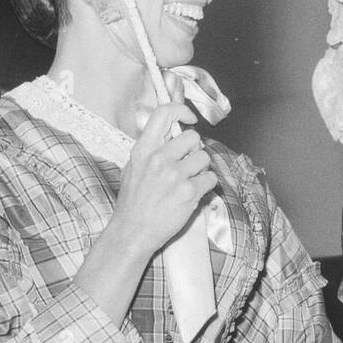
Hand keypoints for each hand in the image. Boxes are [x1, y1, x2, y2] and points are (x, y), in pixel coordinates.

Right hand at [108, 96, 216, 260]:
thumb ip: (152, 149)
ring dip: (200, 170)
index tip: (189, 119)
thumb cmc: (133, 202)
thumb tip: (171, 134)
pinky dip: (206, 186)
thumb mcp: (134, 167)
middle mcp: (159, 158)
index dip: (181, 110)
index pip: (164, 113)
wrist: (132, 232)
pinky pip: (210, 179)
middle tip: (187, 165)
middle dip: (194, 151)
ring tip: (187, 183)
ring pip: (204, 158)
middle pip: (193, 137)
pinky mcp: (189, 191)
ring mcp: (175, 175)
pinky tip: (192, 194)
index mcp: (143, 150)